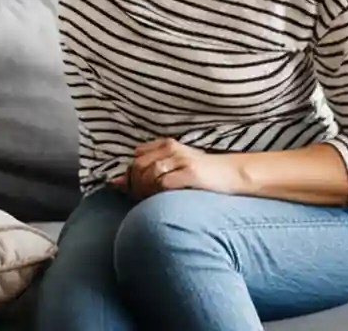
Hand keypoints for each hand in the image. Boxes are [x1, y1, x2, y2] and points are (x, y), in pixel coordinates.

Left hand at [110, 138, 247, 199]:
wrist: (232, 174)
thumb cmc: (202, 174)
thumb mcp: (174, 165)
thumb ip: (147, 170)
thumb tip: (115, 182)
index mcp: (166, 145)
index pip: (135, 158)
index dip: (131, 176)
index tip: (135, 190)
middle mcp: (172, 149)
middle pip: (138, 166)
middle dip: (134, 185)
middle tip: (140, 199)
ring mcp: (181, 160)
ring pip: (148, 174)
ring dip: (144, 191)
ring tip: (150, 201)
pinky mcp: (190, 173)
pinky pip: (163, 183)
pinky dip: (156, 194)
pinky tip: (160, 201)